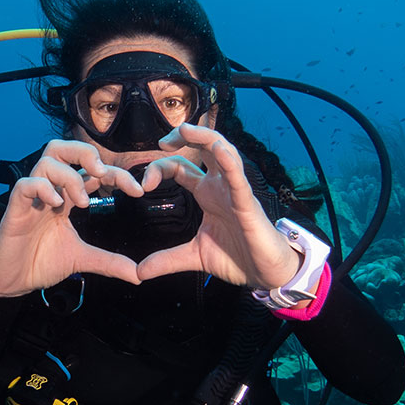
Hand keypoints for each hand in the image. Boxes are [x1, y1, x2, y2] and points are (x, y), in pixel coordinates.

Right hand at [0, 140, 145, 296]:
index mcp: (65, 198)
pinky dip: (43, 188)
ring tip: (81, 202)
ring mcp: (31, 198)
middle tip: (101, 173)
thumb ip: (109, 262)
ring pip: (46, 161)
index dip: (116, 174)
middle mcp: (49, 191)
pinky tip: (56, 204)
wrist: (11, 283)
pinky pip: (25, 185)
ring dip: (69, 176)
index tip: (138, 190)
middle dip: (85, 153)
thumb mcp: (81, 260)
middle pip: (62, 149)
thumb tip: (138, 275)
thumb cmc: (39, 263)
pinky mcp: (15, 209)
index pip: (91, 172)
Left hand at [134, 123, 302, 287]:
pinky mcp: (248, 205)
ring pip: (224, 153)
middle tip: (163, 140)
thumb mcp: (193, 257)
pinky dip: (230, 164)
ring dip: (205, 139)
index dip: (160, 167)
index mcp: (206, 193)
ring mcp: (235, 192)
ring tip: (186, 130)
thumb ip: (166, 260)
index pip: (180, 167)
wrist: (265, 274)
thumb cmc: (237, 256)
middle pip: (204, 148)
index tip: (144, 183)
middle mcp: (220, 186)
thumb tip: (139, 272)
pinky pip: (240, 180)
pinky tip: (221, 152)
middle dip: (185, 136)